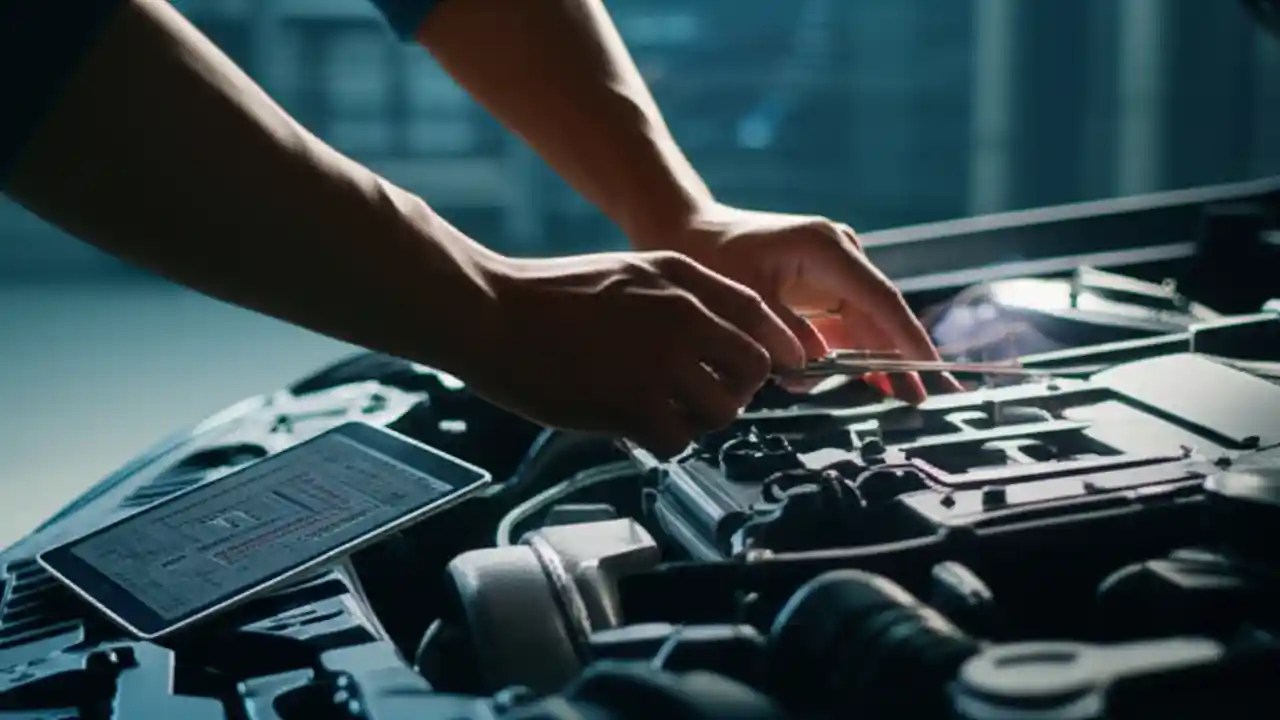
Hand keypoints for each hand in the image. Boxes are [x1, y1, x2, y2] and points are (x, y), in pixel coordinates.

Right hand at [469, 250, 804, 456]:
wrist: (491, 314)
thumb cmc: (548, 296)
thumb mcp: (627, 274)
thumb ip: (679, 297)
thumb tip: (719, 335)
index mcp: (680, 280)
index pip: (758, 315)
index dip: (772, 346)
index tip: (770, 368)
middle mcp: (682, 317)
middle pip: (752, 369)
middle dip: (735, 389)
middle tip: (702, 396)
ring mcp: (661, 363)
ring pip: (723, 412)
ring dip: (698, 420)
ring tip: (663, 413)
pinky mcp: (634, 405)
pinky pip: (680, 442)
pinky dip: (663, 443)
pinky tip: (636, 428)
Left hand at [630, 203, 961, 402]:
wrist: (688, 231)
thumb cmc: (711, 260)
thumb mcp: (745, 298)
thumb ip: (783, 333)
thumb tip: (815, 364)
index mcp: (827, 250)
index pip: (880, 300)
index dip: (908, 339)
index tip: (930, 371)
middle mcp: (841, 255)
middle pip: (880, 315)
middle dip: (902, 358)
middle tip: (928, 398)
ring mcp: (835, 269)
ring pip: (866, 324)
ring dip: (875, 361)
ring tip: (902, 397)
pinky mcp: (823, 285)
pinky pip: (846, 324)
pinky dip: (852, 352)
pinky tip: (870, 381)